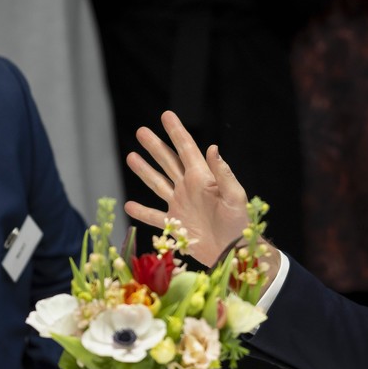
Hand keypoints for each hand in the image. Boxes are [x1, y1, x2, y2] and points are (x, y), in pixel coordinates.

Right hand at [124, 111, 252, 265]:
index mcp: (202, 178)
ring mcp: (180, 206)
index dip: (176, 132)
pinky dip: (141, 211)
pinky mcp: (175, 225)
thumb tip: (212, 147)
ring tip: (130, 157)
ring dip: (144, 171)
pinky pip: (154, 216)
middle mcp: (189, 189)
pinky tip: (128, 205)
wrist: (234, 253)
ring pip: (158, 184)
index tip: (166, 115)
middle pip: (168, 162)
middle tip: (141, 131)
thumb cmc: (239, 224)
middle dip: (155, 146)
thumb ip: (223, 173)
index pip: (186, 149)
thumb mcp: (234, 196)